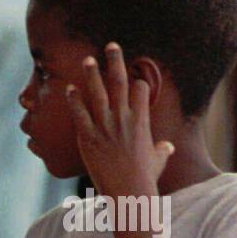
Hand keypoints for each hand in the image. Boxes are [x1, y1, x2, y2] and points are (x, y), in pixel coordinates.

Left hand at [66, 43, 173, 201]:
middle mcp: (124, 119)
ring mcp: (106, 127)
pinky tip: (68, 89)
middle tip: (111, 45)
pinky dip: (74, 100)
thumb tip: (168, 146)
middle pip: (120, 83)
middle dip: (116, 62)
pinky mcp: (89, 138)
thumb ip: (161, 149)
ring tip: (87, 59)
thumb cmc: (145, 179)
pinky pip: (80, 114)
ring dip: (92, 74)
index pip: (141, 90)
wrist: (130, 192)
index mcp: (142, 121)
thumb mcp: (158, 160)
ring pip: (98, 93)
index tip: (132, 74)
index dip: (137, 81)